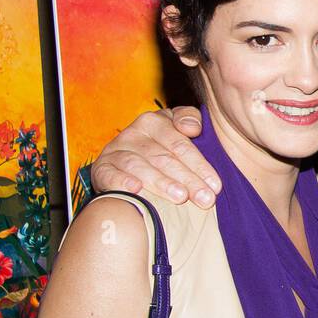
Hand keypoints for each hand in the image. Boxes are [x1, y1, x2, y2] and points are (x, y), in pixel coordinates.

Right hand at [89, 106, 219, 207]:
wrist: (124, 164)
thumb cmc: (161, 148)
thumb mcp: (176, 128)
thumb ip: (189, 119)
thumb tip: (192, 128)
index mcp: (156, 121)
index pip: (181, 145)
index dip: (200, 165)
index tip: (215, 186)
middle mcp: (134, 132)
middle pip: (165, 158)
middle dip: (188, 180)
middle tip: (205, 199)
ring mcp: (116, 149)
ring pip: (141, 166)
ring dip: (162, 183)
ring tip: (180, 198)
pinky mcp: (102, 167)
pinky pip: (110, 174)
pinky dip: (122, 181)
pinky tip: (136, 190)